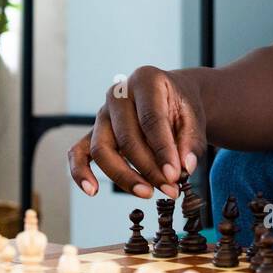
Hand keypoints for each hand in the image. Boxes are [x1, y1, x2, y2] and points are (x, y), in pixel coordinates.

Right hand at [66, 66, 207, 200]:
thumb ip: (190, 142)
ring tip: (148, 193)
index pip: (151, 119)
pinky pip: (78, 152)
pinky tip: (92, 191)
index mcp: (145, 80)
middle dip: (148, 168)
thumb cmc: (181, 107)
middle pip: (126, 138)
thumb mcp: (194, 118)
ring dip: (124, 176)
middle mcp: (118, 94)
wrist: (171, 98)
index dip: (163, 150)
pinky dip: (81, 172)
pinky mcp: (93, 131)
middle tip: (170, 188)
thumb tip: (184, 168)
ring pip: (102, 149)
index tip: (175, 174)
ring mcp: (102, 113)